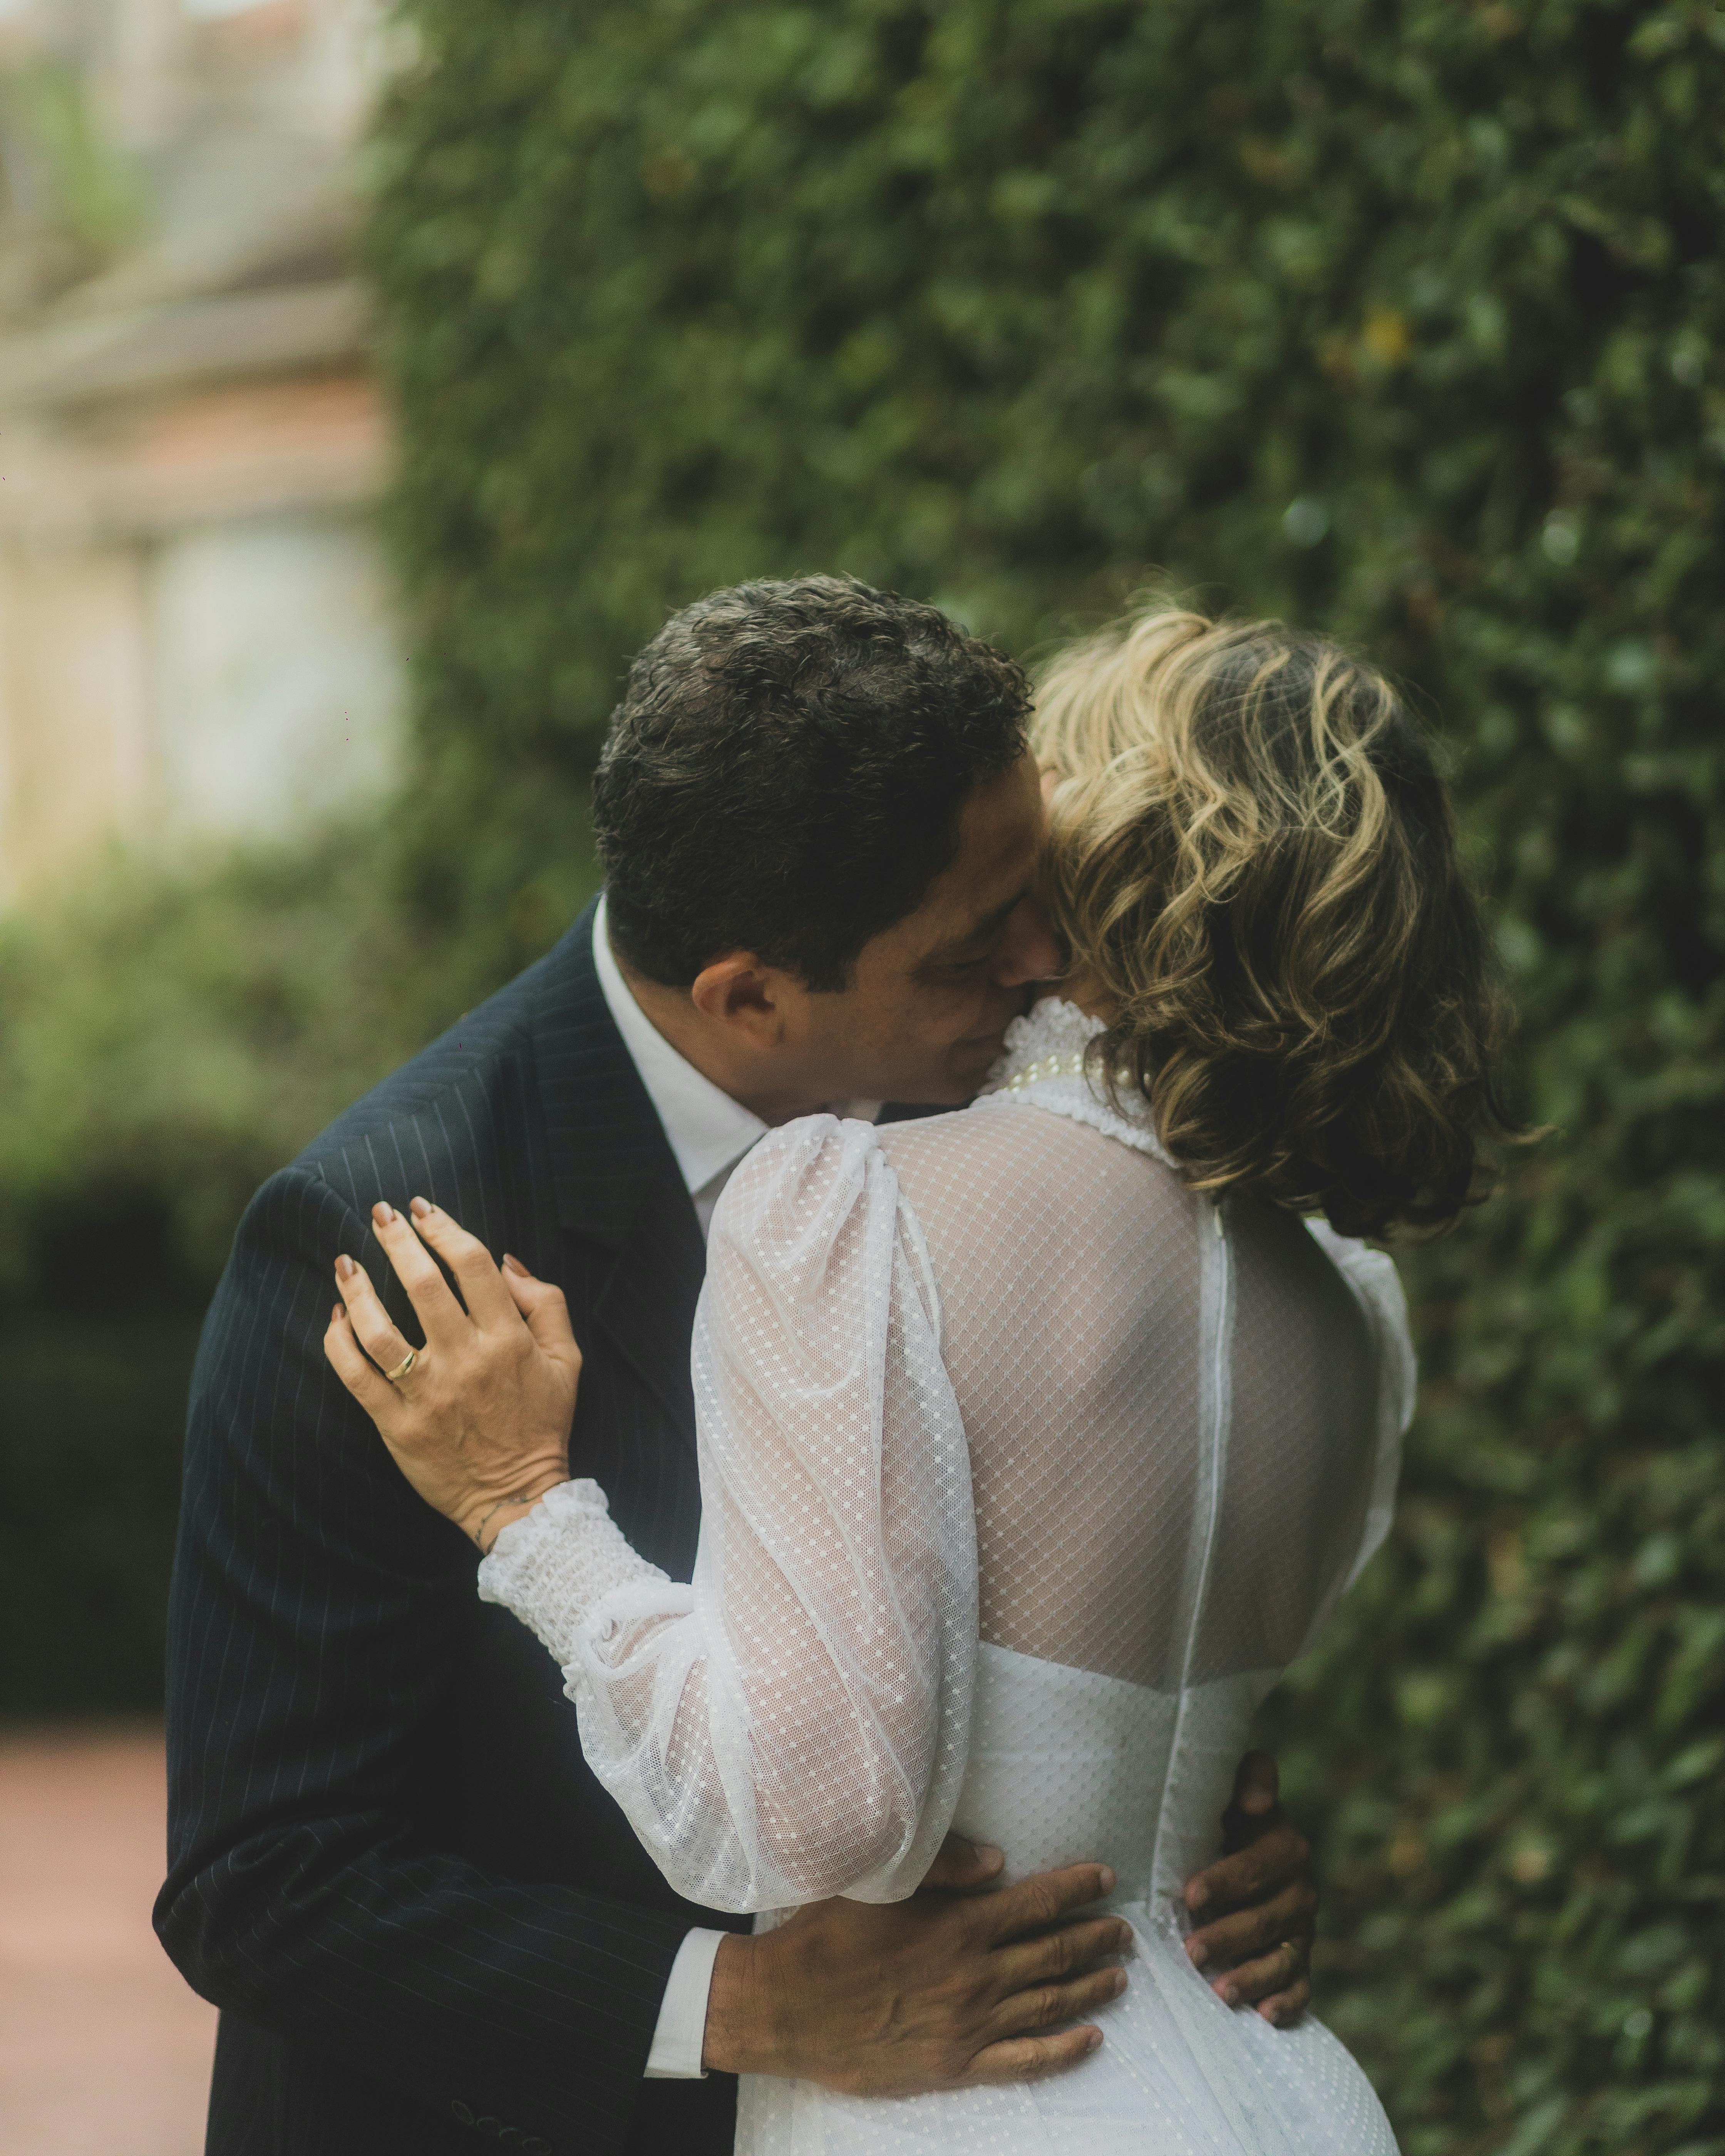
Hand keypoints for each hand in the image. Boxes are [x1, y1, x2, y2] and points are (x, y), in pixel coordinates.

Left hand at [324, 1200, 579, 1551]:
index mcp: (508, 1341)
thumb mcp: (566, 1359)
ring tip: (345, 1261)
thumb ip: (545, 1302)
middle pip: (423, 1286)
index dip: (444, 1228)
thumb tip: (506, 1260)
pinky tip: (337, 1316)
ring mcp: (428, 1395)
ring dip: (356, 1289)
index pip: (472, 1266)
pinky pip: (356, 1376)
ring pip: (379, 1330)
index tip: (422, 1209)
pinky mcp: (398, 1426)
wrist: (517, 1499)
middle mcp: (466, 1362)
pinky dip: (339, 1341)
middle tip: (380, 1214)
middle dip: (397, 1241)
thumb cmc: (542, 1423)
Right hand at [703, 1843, 1130, 2092]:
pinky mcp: (956, 2065)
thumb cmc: (829, 1935)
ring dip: (1089, 1989)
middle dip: (1094, 1938)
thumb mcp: (880, 1882)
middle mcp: (975, 1976)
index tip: (1106, 1878)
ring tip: (1119, 1977)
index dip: (1076, 1889)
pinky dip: (1063, 2051)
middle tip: (1125, 1931)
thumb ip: (943, 1866)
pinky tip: (1089, 2041)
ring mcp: (969, 2025)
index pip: (1036, 1902)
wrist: (789, 2008)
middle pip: (1053, 1953)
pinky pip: (1024, 2061)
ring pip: (1048, 2004)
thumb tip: (998, 1862)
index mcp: (960, 1926)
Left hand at [1181, 1751, 1315, 2024]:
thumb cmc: (1222, 1820)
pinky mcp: (1300, 1962)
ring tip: (1218, 1992)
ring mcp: (1302, 1930)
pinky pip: (1302, 1986)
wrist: (1240, 1851)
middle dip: (1229, 1935)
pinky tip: (1264, 2015)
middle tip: (1191, 1951)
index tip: (1190, 1895)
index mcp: (1285, 1846)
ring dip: (1251, 1976)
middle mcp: (1299, 1890)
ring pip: (1282, 1957)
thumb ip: (1248, 1778)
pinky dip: (1285, 2002)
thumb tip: (1256, 1801)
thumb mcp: (1231, 1790)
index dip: (1228, 1879)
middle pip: (1268, 1917)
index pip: (1261, 1863)